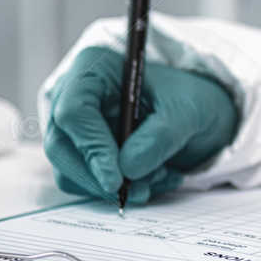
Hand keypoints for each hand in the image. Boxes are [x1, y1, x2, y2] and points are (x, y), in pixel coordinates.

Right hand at [43, 46, 240, 203]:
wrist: (199, 109)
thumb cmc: (190, 95)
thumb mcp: (186, 110)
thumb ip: (160, 136)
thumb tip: (127, 169)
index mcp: (93, 69)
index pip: (73, 111)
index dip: (91, 147)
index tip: (116, 180)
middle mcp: (75, 97)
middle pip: (61, 145)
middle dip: (99, 176)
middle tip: (138, 192)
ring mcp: (76, 127)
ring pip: (71, 170)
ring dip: (115, 186)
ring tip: (160, 177)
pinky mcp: (86, 152)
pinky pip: (88, 181)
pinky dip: (120, 189)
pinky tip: (155, 178)